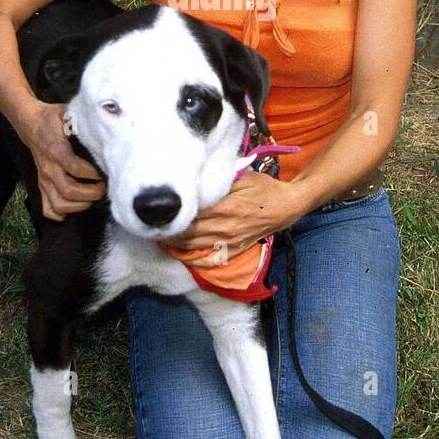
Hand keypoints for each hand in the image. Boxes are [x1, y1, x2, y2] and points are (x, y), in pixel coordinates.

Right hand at [20, 102, 105, 220]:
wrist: (30, 123)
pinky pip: (47, 209)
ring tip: (92, 198)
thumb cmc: (53, 118)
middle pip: (68, 190)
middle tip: (104, 188)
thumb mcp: (67, 112)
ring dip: (79, 206)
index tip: (105, 172)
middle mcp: (48, 168)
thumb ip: (83, 119)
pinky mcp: (41, 185)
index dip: (92, 173)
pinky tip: (74, 207)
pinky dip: (60, 214)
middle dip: (91, 193)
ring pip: (59, 204)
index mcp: (56, 150)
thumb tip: (103, 123)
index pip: (75, 167)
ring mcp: (43, 179)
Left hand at [162, 171, 305, 268]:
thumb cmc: (264, 188)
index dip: (173, 214)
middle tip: (152, 226)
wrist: (286, 207)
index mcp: (228, 207)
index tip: (159, 211)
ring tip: (160, 238)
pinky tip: (180, 254)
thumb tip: (195, 183)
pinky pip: (209, 260)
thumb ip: (219, 181)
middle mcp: (227, 227)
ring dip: (174, 245)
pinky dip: (192, 260)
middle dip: (168, 231)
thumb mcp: (242, 177)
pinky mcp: (235, 250)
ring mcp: (231, 241)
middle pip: (188, 232)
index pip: (192, 213)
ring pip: (194, 247)